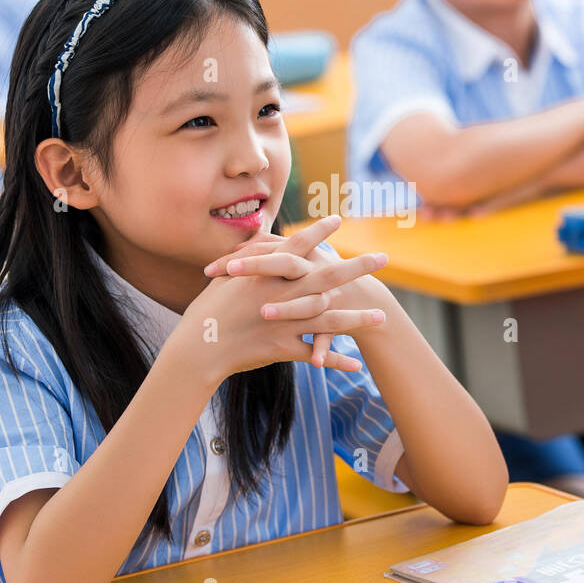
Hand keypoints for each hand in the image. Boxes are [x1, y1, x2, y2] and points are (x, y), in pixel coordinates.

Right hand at [201, 215, 390, 367]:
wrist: (200, 345)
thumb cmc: (208, 310)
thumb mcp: (224, 278)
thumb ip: (245, 261)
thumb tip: (251, 241)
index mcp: (267, 274)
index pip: (298, 247)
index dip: (319, 232)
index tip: (338, 219)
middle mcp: (282, 294)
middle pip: (328, 277)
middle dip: (358, 267)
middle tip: (383, 258)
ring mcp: (285, 322)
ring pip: (330, 318)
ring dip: (358, 319)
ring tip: (382, 317)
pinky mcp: (283, 347)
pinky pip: (315, 353)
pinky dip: (336, 360)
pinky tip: (357, 364)